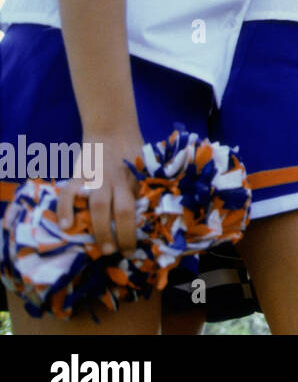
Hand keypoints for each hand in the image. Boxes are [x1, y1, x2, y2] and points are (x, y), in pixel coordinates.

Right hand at [56, 126, 143, 256]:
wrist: (112, 128)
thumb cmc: (132, 151)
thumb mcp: (144, 168)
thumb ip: (143, 188)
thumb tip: (148, 216)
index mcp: (136, 180)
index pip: (138, 209)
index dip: (135, 231)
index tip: (133, 250)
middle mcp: (118, 181)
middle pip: (121, 211)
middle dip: (120, 235)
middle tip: (117, 253)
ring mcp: (97, 177)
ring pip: (98, 206)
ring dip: (99, 229)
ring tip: (101, 248)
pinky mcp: (79, 173)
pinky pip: (69, 192)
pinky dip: (65, 209)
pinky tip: (65, 226)